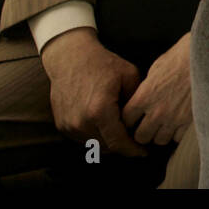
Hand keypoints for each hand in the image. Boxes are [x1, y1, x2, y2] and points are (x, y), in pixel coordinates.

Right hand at [41, 27, 147, 156]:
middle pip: (107, 147)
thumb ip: (138, 100)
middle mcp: (81, 122)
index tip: (144, 152)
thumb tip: (146, 119)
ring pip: (94, 145)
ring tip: (121, 130)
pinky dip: (95, 136)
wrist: (70, 57)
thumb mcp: (129, 75)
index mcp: (100, 111)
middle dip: (123, 146)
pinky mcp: (62, 124)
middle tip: (136, 139)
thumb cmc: (102, 63)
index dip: (133, 150)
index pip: (119, 142)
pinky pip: (83, 139)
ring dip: (109, 142)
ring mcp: (69, 125)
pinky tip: (106, 125)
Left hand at [122, 33, 192, 145]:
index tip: (134, 119)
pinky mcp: (190, 122)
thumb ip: (148, 86)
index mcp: (144, 96)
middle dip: (144, 131)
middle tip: (149, 125)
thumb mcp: (158, 67)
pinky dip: (178, 133)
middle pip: (141, 136)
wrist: (207, 56)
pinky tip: (181, 123)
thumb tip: (146, 94)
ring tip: (166, 125)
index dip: (130, 120)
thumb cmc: (183, 56)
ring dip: (161, 133)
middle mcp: (157, 111)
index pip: (126, 120)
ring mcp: (174, 118)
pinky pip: (178, 138)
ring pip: (160, 140)